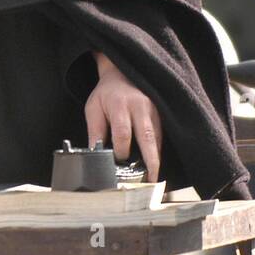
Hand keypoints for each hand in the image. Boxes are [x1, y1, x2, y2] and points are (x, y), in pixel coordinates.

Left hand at [84, 51, 161, 182]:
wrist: (122, 74)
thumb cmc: (106, 94)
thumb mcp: (93, 108)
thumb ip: (94, 130)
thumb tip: (94, 153)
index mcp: (119, 104)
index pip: (122, 132)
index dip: (121, 150)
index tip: (118, 162)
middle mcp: (140, 107)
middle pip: (148, 137)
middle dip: (150, 161)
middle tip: (150, 180)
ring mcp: (154, 111)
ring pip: (158, 139)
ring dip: (156, 159)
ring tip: (152, 178)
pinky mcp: (161, 115)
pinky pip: (161, 136)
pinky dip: (158, 151)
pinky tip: (154, 164)